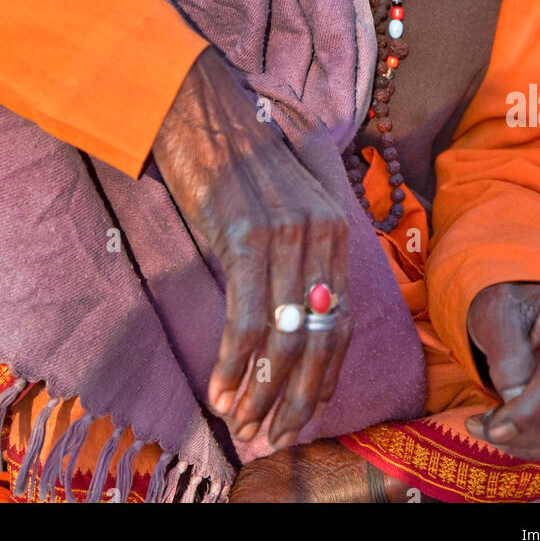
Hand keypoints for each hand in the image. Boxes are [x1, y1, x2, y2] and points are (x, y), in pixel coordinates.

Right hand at [151, 45, 352, 450]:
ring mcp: (285, 233)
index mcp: (336, 227)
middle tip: (273, 436)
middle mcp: (321, 231)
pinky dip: (232, 364)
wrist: (197, 104)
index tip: (303, 413)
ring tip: (242, 423)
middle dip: (297, 397)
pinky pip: (246, 318)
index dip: (324, 376)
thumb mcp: (278, 207)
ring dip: (261, 391)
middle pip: (320, 337)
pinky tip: (218, 391)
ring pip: (285, 337)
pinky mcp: (244, 234)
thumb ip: (291, 256)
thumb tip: (281, 327)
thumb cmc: (230, 158)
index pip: (342, 322)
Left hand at [464, 281, 539, 460]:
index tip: (492, 427)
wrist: (529, 315)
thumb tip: (516, 398)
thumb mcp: (494, 315)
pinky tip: (516, 432)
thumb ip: (506, 355)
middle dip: (520, 429)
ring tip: (494, 426)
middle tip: (482, 425)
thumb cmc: (510, 311)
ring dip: (527, 442)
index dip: (528, 410)